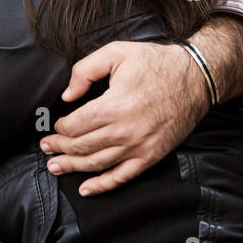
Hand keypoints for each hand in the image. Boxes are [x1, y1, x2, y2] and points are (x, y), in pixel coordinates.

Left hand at [38, 40, 209, 196]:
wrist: (196, 78)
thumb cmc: (156, 64)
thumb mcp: (117, 53)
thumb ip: (85, 70)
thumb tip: (67, 96)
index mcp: (113, 106)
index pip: (75, 126)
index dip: (59, 129)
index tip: (55, 126)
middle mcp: (124, 131)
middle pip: (81, 147)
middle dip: (59, 148)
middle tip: (46, 148)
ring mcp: (139, 147)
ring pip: (96, 164)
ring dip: (72, 167)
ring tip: (56, 167)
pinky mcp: (151, 156)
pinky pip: (122, 176)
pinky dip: (102, 186)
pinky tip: (87, 189)